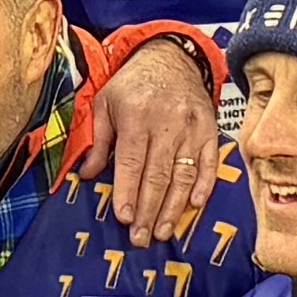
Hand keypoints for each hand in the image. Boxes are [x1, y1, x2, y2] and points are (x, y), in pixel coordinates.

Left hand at [86, 36, 222, 241]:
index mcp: (137, 116)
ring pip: (184, 175)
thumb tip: (86, 176)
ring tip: (164, 232)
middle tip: (141, 238)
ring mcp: (192, 128)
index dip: (127, 192)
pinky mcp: (210, 130)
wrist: (172, 58)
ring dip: (174, 208)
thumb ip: (98, 141)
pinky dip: (204, 185)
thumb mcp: (105, 103)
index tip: (124, 218)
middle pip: (158, 175)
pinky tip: (195, 206)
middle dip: (149, 211)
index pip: (132, 162)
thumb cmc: (133, 84)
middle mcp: (167, 123)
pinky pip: (209, 163)